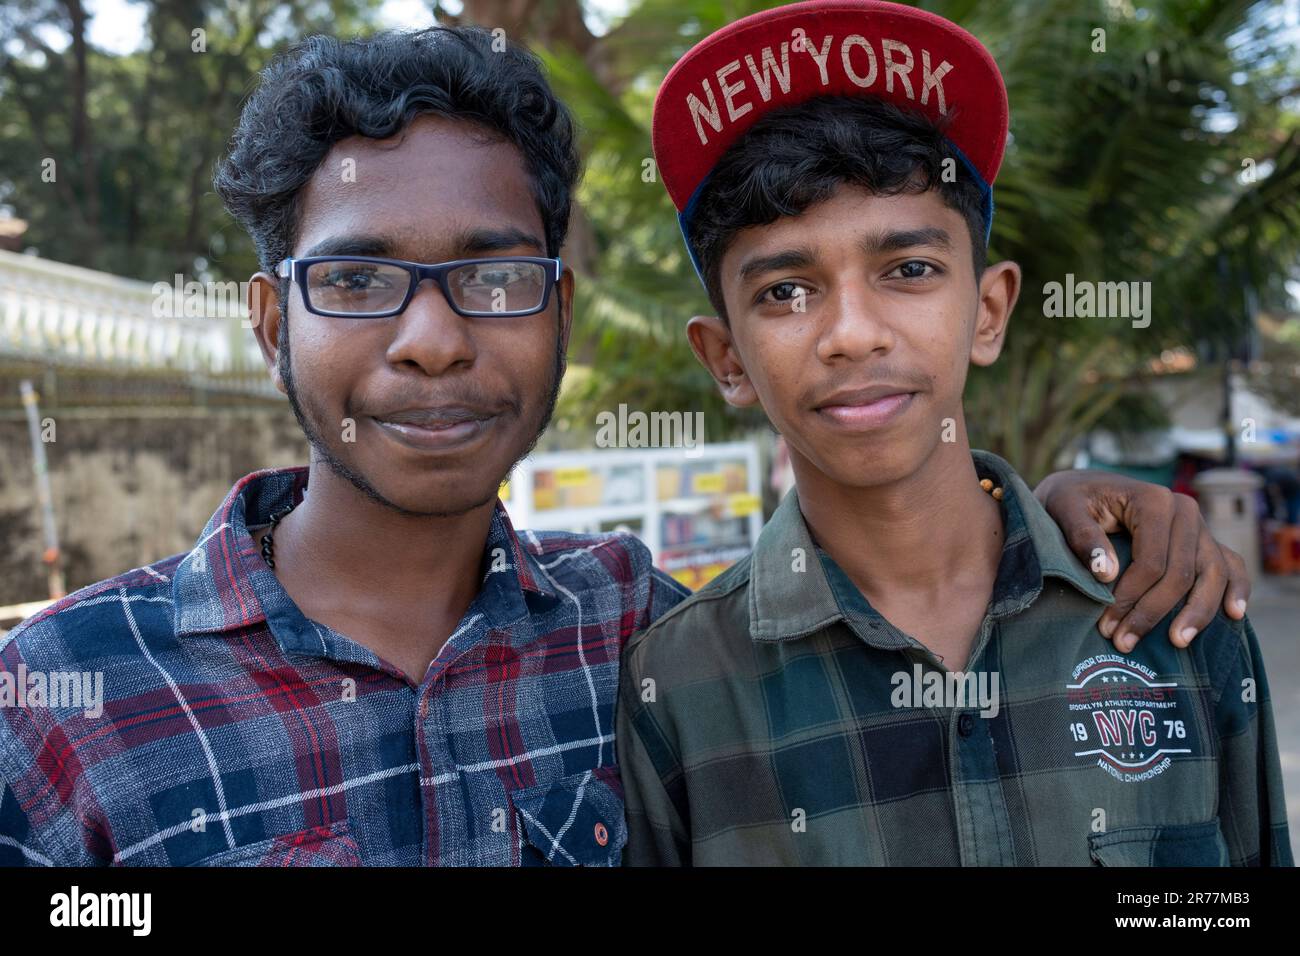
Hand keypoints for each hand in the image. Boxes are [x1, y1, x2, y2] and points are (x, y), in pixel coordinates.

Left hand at [1035, 470, 1249, 652]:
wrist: (1082, 490)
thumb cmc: (1070, 500)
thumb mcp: (1063, 509)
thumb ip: (1082, 536)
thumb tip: (1106, 572)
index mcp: (1153, 500)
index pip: (1152, 561)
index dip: (1131, 597)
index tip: (1106, 626)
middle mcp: (1184, 510)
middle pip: (1182, 572)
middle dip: (1153, 612)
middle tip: (1124, 642)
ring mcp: (1198, 527)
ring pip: (1212, 574)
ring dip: (1197, 612)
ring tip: (1178, 642)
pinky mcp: (1203, 541)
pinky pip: (1231, 565)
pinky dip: (1237, 589)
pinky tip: (1233, 615)